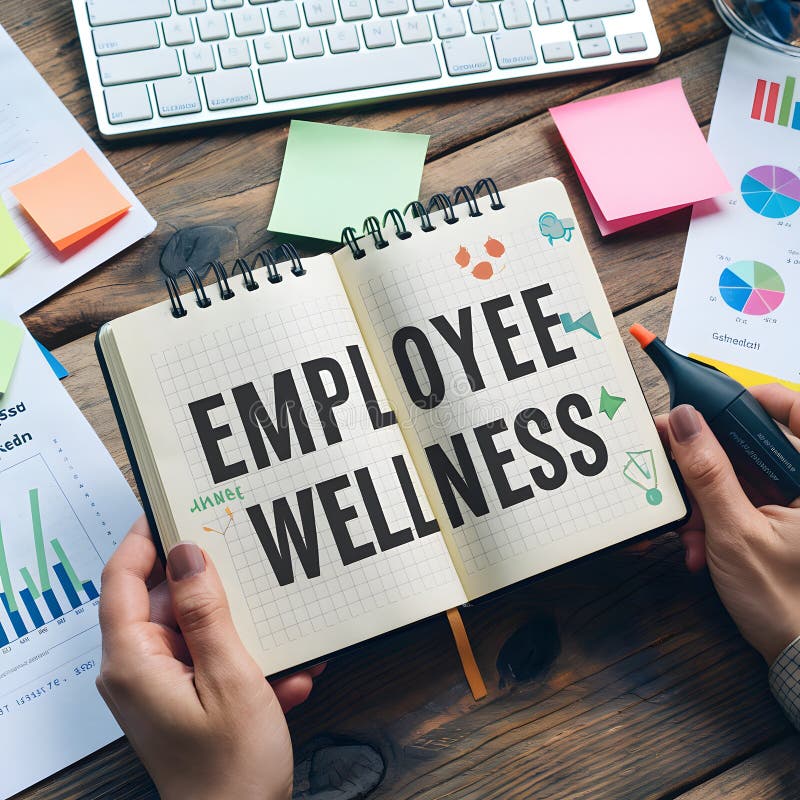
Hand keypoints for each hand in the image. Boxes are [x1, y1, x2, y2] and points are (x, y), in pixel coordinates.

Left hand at [97, 517, 323, 799]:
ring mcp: (159, 683)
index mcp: (132, 661)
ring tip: (285, 632)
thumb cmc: (231, 766)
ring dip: (242, 628)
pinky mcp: (182, 696)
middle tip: (250, 557)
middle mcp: (136, 668)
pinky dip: (246, 659)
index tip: (174, 505)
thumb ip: (205, 610)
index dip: (144, 537)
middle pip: (163, 599)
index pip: (121, 578)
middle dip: (211, 583)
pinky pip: (211, 657)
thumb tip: (186, 552)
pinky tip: (288, 673)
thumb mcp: (229, 676)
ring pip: (195, 627)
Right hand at [655, 384, 799, 664]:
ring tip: (691, 534)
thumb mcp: (735, 533)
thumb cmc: (786, 603)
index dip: (751, 398)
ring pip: (740, 473)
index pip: (794, 409)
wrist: (799, 656)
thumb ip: (708, 474)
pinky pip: (738, 499)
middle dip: (707, 464)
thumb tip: (683, 421)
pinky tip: (699, 546)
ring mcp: (791, 503)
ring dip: (704, 498)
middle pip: (753, 443)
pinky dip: (713, 516)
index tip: (706, 409)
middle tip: (673, 473)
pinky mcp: (777, 519)